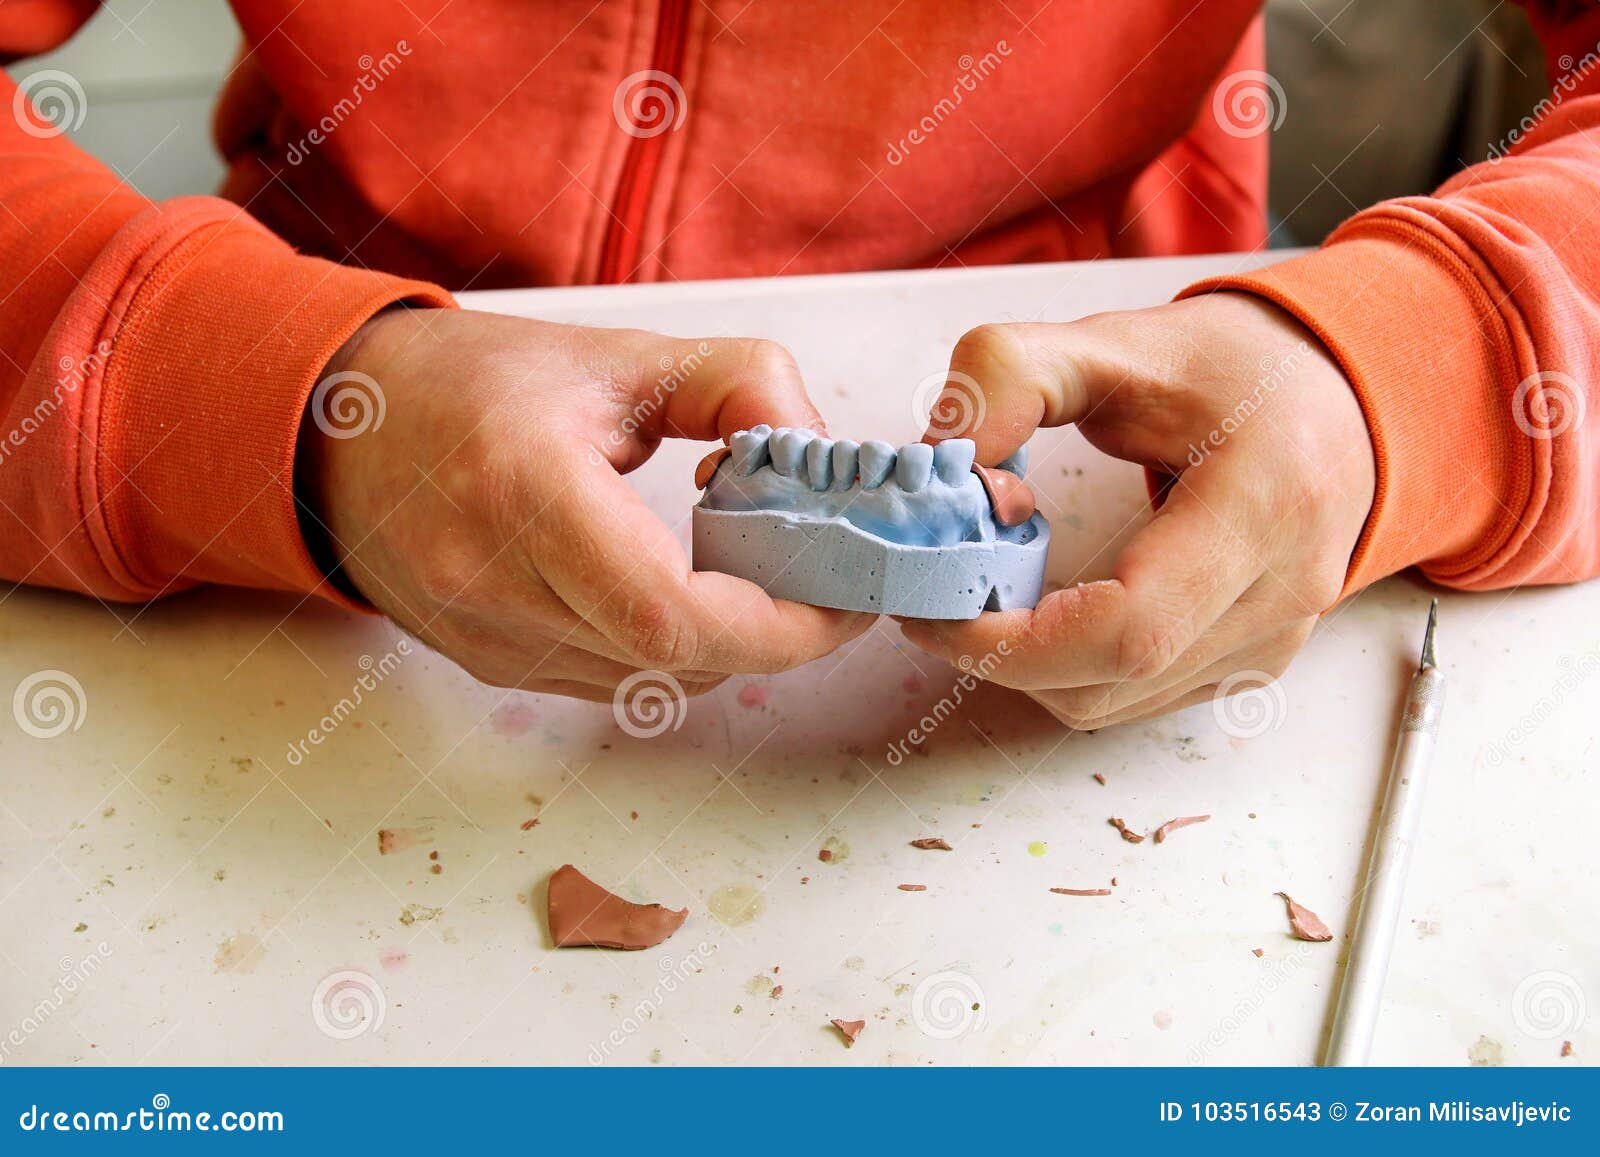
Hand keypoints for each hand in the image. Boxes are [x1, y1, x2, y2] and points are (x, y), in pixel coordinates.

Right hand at [297, 308, 870, 700]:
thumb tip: (822, 460)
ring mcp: (485, 640)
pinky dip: (672, 652)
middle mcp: (493, 584)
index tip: (846, 596)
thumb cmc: (478, 384)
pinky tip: (686, 592)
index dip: (779, 626)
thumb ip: (739, 387)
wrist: (340, 434)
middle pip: (673, 662)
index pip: (669, 614)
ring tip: (759, 574)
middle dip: (774, 635)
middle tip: (828, 582)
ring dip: (727, 644)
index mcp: (524, 492)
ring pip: (652, 683)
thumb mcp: (619, 353)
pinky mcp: (489, 666)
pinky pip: (612, 683)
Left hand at [901, 292, 1374, 728]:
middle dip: (999, 654)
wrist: (1342, 394)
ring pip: (1115, 704)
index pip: (1127, 630)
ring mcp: (1274, 639)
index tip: (933, 608)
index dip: (1012, 642)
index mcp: (1261, 507)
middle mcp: (1282, 592)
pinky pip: (1139, 697)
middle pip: (1110, 683)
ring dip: (1029, 665)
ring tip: (989, 587)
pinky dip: (1070, 669)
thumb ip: (1014, 375)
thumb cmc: (1235, 366)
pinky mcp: (1254, 660)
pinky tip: (1044, 607)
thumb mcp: (1119, 340)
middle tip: (934, 597)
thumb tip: (938, 452)